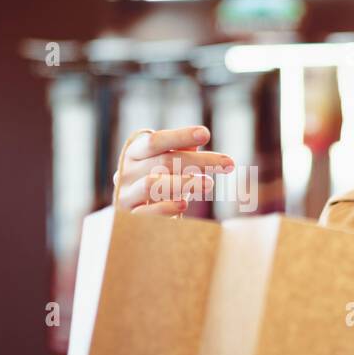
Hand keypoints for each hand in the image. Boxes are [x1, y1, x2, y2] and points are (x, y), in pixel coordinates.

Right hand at [112, 126, 234, 214]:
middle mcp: (125, 171)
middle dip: (198, 162)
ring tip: (210, 185)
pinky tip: (184, 205)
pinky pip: (145, 212)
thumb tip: (198, 138)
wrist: (133, 220)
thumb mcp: (166, 166)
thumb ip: (181, 152)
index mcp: (134, 153)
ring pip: (151, 184)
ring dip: (183, 183)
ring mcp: (125, 194)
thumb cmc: (156, 184)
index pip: (156, 141)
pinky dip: (166, 207)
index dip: (180, 136)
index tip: (206, 134)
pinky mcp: (127, 218)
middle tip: (228, 164)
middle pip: (163, 162)